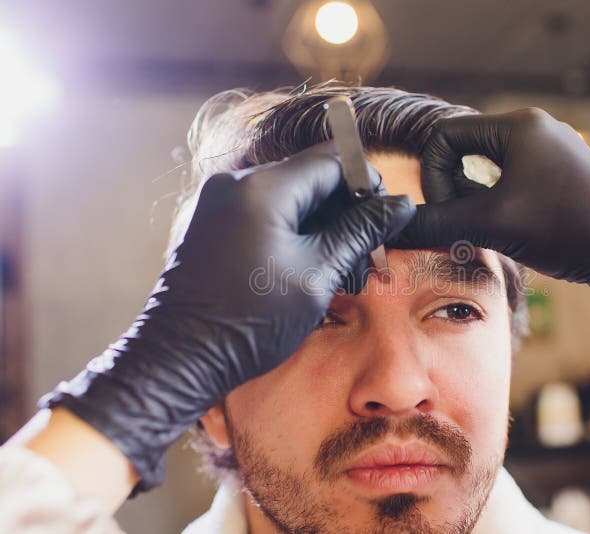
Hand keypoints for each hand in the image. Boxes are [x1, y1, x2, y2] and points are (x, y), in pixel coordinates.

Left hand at [39, 142, 414, 492]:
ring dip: (322, 225)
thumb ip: (361, 231)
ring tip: (341, 270)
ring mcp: (221, 200)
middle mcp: (236, 182)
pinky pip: (266, 211)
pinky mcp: (215, 220)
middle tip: (366, 255)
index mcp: (262, 188)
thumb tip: (400, 204)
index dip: (367, 184)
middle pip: (311, 176)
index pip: (332, 160)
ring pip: (291, 196)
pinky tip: (310, 268)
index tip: (385, 219)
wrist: (180, 357)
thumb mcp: (318, 274)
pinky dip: (294, 231)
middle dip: (346, 210)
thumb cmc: (250, 321)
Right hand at [395, 109, 589, 352]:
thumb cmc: (570, 231)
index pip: (443, 137)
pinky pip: (508, 187)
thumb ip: (437, 223)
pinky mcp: (559, 181)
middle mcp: (534, 131)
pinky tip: (509, 236)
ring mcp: (549, 156)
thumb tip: (391, 227)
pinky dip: (495, 211)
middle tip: (464, 226)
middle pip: (462, 153)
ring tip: (487, 234)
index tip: (447, 213)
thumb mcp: (493, 226)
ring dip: (473, 205)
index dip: (431, 177)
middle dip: (453, 193)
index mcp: (519, 126)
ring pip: (484, 173)